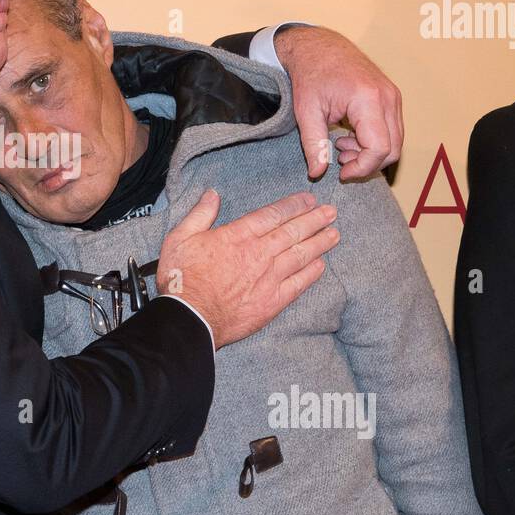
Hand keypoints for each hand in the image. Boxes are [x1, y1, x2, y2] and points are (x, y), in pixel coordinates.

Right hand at [156, 189, 338, 348]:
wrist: (189, 319)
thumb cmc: (182, 280)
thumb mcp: (180, 238)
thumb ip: (200, 214)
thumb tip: (212, 194)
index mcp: (238, 236)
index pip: (273, 214)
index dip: (294, 205)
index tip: (308, 200)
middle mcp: (259, 253)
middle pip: (293, 232)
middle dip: (314, 219)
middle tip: (330, 212)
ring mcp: (269, 278)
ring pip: (301, 255)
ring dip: (319, 243)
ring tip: (334, 233)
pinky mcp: (272, 302)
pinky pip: (299, 284)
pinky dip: (312, 273)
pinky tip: (321, 265)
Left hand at [273, 25, 402, 181]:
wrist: (319, 47)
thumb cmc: (311, 75)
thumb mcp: (306, 112)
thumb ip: (313, 145)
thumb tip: (317, 173)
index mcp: (368, 99)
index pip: (380, 148)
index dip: (362, 167)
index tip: (341, 172)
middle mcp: (387, 98)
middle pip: (393, 149)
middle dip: (367, 163)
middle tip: (339, 160)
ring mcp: (393, 96)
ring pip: (395, 141)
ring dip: (370, 153)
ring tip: (341, 146)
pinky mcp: (392, 97)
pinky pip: (392, 130)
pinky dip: (374, 141)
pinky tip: (349, 136)